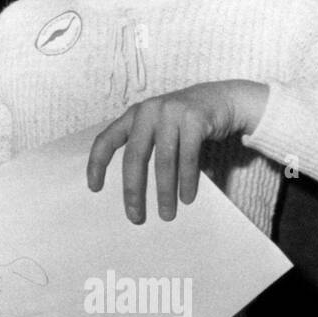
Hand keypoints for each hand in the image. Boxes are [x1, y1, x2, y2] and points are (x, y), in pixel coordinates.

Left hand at [87, 80, 268, 222]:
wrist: (223, 99)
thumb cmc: (185, 122)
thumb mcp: (160, 127)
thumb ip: (146, 147)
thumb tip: (135, 193)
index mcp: (134, 115)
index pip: (106, 139)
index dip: (97, 164)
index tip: (94, 188)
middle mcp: (149, 111)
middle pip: (134, 157)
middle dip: (134, 190)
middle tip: (135, 216)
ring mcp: (171, 112)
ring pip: (163, 161)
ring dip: (165, 192)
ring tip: (167, 214)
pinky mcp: (195, 119)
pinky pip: (188, 157)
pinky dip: (187, 181)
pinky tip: (187, 198)